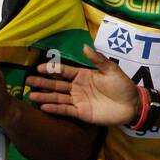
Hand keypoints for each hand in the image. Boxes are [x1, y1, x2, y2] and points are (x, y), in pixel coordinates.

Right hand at [26, 45, 140, 125]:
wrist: (132, 105)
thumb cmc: (123, 86)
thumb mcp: (112, 70)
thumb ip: (97, 60)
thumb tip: (84, 47)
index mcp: (83, 75)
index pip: (63, 71)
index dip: (51, 69)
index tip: (38, 68)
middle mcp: (77, 87)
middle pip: (56, 84)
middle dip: (42, 83)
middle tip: (27, 81)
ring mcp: (78, 100)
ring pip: (58, 97)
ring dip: (44, 96)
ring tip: (31, 95)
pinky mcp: (81, 113)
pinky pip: (65, 110)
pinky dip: (54, 108)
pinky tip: (43, 106)